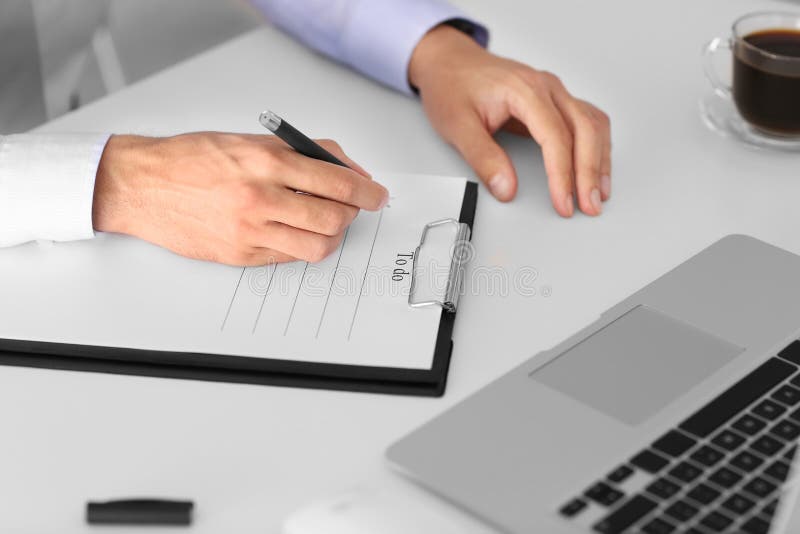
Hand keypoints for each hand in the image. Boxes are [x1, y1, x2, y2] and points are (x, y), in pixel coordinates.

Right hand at [92, 132, 387, 265]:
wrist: (142, 185)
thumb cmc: (192, 159)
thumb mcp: (250, 140)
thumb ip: (302, 152)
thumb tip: (346, 170)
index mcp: (265, 161)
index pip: (337, 182)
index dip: (368, 192)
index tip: (377, 195)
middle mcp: (260, 197)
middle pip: (334, 218)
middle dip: (353, 215)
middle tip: (353, 209)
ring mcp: (250, 231)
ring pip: (317, 245)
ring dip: (331, 235)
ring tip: (325, 223)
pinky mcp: (240, 255)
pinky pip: (289, 257)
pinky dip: (301, 245)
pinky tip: (293, 232)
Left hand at [409, 25, 610, 216]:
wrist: (448, 61)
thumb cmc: (452, 86)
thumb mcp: (457, 126)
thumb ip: (483, 159)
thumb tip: (507, 188)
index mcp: (525, 90)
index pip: (556, 136)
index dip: (562, 175)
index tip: (563, 203)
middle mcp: (547, 87)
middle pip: (585, 129)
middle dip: (589, 172)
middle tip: (588, 206)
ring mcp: (554, 92)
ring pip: (593, 124)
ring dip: (599, 160)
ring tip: (597, 194)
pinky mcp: (554, 100)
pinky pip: (587, 121)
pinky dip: (596, 146)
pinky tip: (595, 169)